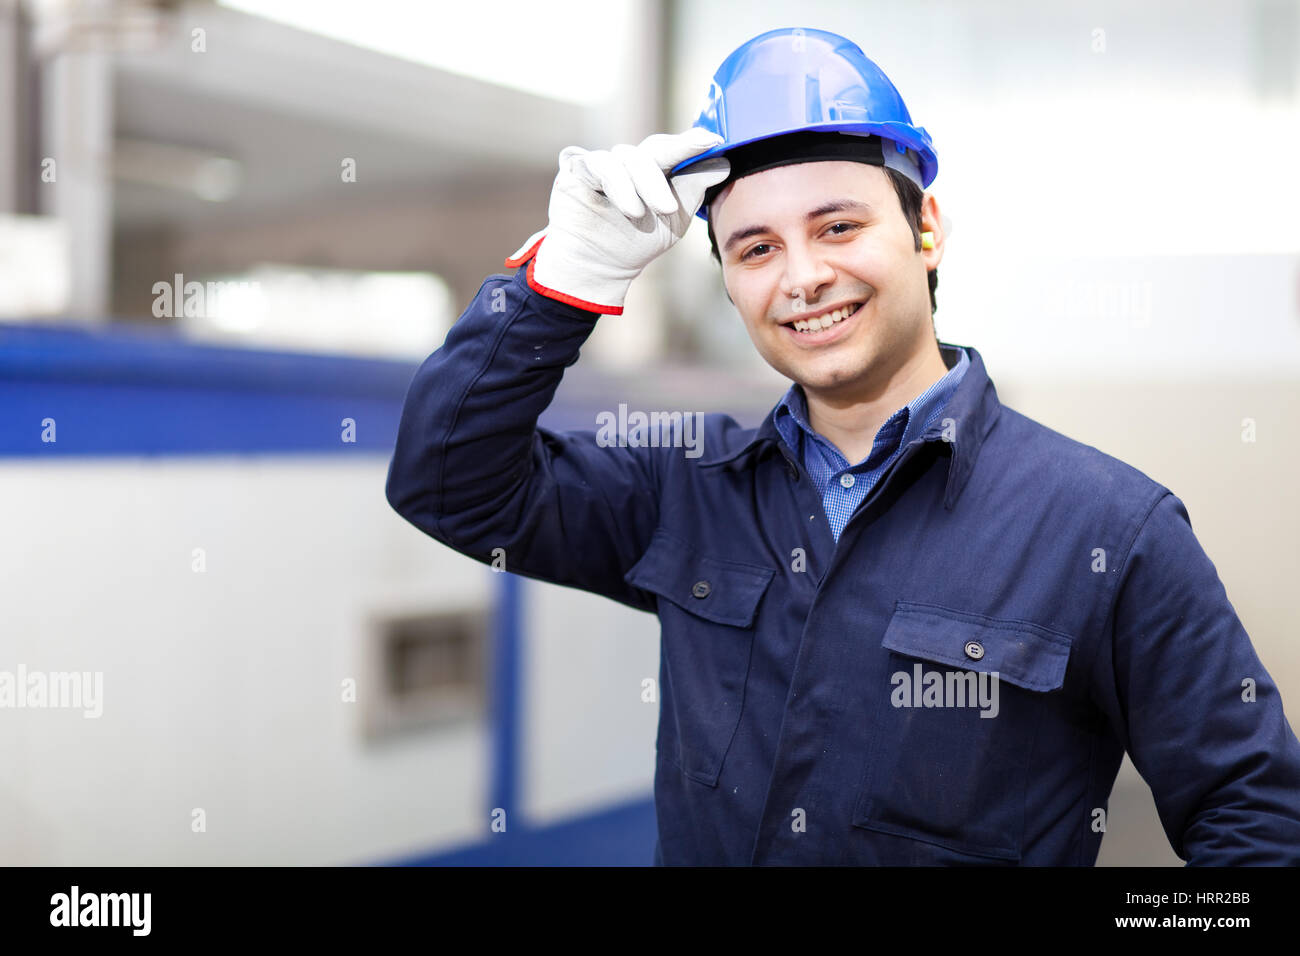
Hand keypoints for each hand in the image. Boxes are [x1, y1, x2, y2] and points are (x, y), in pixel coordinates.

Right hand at [505, 128, 730, 313]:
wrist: (599, 267)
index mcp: (653, 170)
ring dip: (641, 184)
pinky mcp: (577, 168)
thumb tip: (722, 163)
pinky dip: (616, 184)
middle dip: (671, 161)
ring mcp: (603, 162)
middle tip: (678, 192)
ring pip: (627, 157)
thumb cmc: (635, 243)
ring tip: (645, 213)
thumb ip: (693, 189)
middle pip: (653, 149)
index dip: (692, 142)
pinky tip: (628, 208)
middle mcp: (629, 162)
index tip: (714, 140)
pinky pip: (598, 163)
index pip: (673, 149)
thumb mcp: (673, 220)